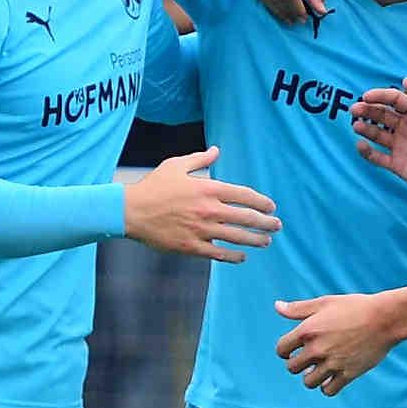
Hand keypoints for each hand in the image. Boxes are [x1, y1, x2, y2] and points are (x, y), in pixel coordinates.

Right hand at [122, 147, 278, 261]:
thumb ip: (200, 159)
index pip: (244, 195)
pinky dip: (233, 256)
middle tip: (276, 225)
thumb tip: (217, 150)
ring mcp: (201, 230)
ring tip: (266, 241)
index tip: (271, 206)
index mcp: (208, 188)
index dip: (261, 202)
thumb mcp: (176, 165)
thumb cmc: (153, 186)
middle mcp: (209, 210)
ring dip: (255, 240)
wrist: (130, 211)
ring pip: (237, 237)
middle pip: (246, 218)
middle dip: (266, 223)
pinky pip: (219, 254)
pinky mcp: (191, 247)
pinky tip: (242, 257)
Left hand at [274, 291, 403, 395]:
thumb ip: (298, 309)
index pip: (281, 349)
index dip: (285, 350)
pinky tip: (332, 377)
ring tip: (319, 369)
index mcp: (307, 331)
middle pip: (292, 368)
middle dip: (297, 364)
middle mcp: (317, 349)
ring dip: (311, 377)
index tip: (293, 349)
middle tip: (308, 359)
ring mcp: (333, 363)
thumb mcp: (324, 303)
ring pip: (308, 383)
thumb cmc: (355, 307)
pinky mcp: (348, 374)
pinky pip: (328, 391)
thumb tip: (277, 306)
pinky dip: (327, 387)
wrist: (385, 318)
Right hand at [351, 79, 406, 203]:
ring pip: (376, 134)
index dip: (380, 96)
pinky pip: (376, 157)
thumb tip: (405, 80)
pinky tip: (361, 145)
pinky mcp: (395, 164)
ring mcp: (399, 146)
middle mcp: (405, 128)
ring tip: (357, 126)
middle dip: (367, 110)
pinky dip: (366, 152)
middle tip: (354, 109)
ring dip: (365, 128)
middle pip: (382, 115)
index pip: (394, 100)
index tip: (366, 96)